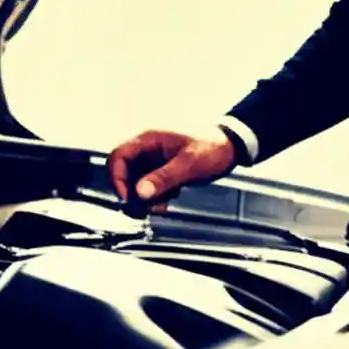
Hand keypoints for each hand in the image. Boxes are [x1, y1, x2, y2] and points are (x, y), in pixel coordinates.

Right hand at [107, 127, 237, 212]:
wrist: (230, 147)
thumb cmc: (212, 147)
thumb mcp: (189, 164)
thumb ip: (163, 178)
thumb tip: (140, 193)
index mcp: (149, 139)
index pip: (118, 156)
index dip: (117, 178)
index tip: (127, 198)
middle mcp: (147, 148)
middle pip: (124, 171)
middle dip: (131, 193)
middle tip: (142, 209)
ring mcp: (154, 159)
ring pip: (136, 181)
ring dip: (144, 197)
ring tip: (160, 206)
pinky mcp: (161, 170)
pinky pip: (148, 185)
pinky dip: (154, 196)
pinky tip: (168, 200)